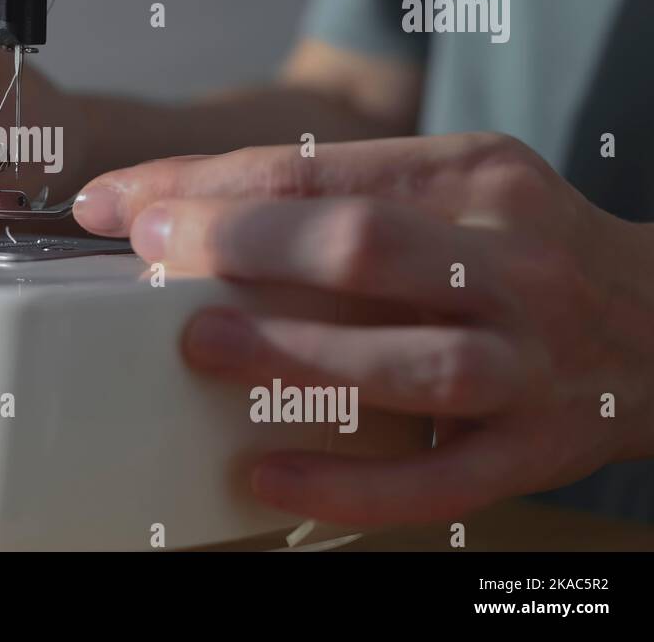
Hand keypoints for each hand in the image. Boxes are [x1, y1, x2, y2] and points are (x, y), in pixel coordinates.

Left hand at [74, 133, 653, 525]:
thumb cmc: (518, 250)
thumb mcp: (448, 188)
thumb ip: (334, 194)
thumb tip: (178, 207)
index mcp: (473, 176)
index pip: (316, 169)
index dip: (205, 185)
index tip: (117, 203)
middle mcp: (507, 261)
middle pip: (364, 244)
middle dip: (244, 245)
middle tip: (151, 257)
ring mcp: (527, 359)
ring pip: (409, 361)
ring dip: (292, 356)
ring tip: (198, 348)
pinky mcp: (536, 447)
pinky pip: (438, 479)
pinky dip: (347, 484)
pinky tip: (264, 473)